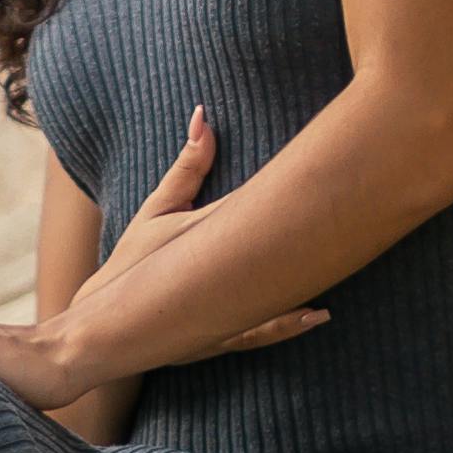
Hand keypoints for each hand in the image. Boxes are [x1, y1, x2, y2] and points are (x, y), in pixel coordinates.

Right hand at [86, 109, 326, 359]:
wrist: (101, 326)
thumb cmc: (131, 263)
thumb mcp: (157, 211)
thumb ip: (187, 167)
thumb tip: (205, 115)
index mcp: (200, 235)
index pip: (249, 207)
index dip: (285, 188)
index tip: (319, 165)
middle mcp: (211, 277)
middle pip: (268, 252)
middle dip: (308, 232)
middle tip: (351, 213)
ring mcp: (216, 312)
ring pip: (269, 299)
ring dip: (305, 283)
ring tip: (348, 267)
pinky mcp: (220, 337)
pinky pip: (261, 333)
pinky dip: (289, 325)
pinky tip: (318, 317)